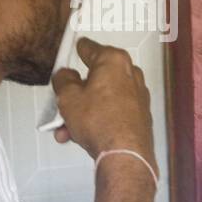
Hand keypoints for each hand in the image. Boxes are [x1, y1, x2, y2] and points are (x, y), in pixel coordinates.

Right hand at [50, 37, 156, 173]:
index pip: (90, 48)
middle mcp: (130, 74)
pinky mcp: (139, 115)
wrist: (124, 154)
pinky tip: (80, 136)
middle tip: (61, 102)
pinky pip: (112, 112)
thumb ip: (63, 80)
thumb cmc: (100, 122)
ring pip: (102, 98)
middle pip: (96, 77)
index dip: (77, 50)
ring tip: (65, 129)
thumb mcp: (68, 97)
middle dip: (76, 92)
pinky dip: (97, 120)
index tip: (73, 47)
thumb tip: (65, 76)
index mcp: (113, 61)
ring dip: (82, 112)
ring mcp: (137, 96)